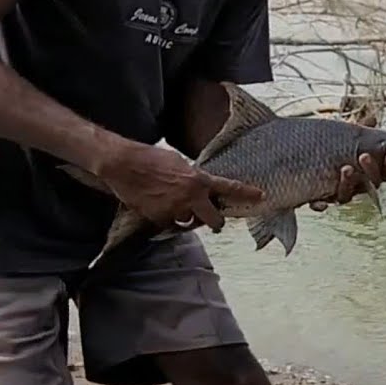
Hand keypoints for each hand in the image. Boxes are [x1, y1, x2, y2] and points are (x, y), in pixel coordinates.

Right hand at [94, 140, 264, 229]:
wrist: (125, 165)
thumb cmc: (151, 159)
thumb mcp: (179, 163)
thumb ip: (193, 176)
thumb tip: (198, 184)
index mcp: (199, 180)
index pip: (229, 187)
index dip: (247, 193)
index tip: (261, 196)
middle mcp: (191, 197)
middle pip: (214, 220)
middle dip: (215, 222)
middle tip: (214, 222)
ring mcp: (175, 210)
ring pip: (189, 223)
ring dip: (186, 218)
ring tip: (173, 205)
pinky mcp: (159, 218)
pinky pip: (169, 225)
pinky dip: (166, 219)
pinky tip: (157, 206)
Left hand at [310, 113, 385, 210]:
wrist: (305, 158)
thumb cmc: (334, 146)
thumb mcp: (347, 136)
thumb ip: (360, 131)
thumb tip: (372, 119)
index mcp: (368, 173)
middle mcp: (356, 187)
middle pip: (370, 184)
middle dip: (370, 171)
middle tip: (364, 156)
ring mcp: (339, 194)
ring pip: (347, 195)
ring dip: (348, 183)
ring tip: (345, 168)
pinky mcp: (320, 199)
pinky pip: (321, 205)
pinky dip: (320, 204)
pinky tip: (318, 202)